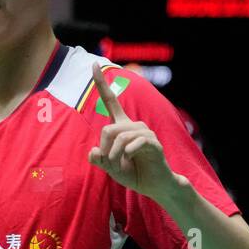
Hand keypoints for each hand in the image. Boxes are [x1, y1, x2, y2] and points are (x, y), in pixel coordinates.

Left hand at [87, 65, 177, 201]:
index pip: (110, 100)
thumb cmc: (133, 172)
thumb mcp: (110, 168)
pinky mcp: (153, 142)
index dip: (101, 83)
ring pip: (119, 136)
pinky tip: (131, 160)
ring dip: (114, 155)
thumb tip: (93, 152)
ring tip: (119, 165)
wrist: (154, 185)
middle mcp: (133, 125)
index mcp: (122, 126)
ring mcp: (145, 132)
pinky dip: (127, 154)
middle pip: (108, 128)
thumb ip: (99, 160)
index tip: (93, 64)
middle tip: (109, 163)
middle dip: (104, 149)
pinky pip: (134, 143)